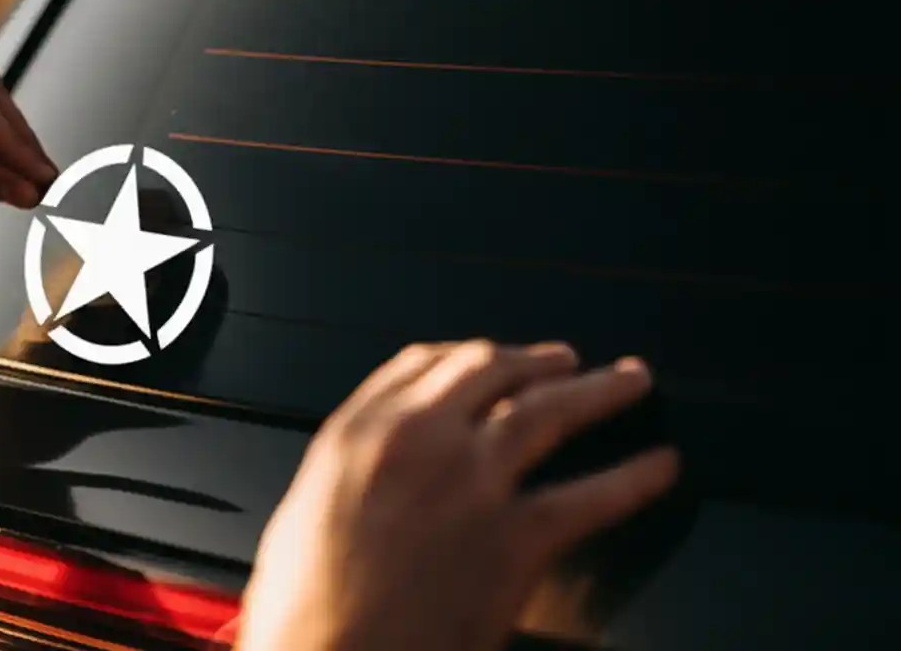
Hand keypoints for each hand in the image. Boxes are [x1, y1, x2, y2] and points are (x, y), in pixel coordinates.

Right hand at [233, 341, 679, 650]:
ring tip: (630, 380)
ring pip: (550, 411)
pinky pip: (592, 496)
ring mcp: (474, 484)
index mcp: (358, 432)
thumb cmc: (306, 608)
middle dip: (537, 360)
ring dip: (600, 389)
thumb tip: (381, 467)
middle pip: (492, 370)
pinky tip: (659, 466)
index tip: (490, 356)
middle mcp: (421, 440)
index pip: (423, 362)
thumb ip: (350, 472)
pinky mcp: (516, 540)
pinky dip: (634, 478)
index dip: (468, 354)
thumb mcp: (303, 513)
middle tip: (566, 360)